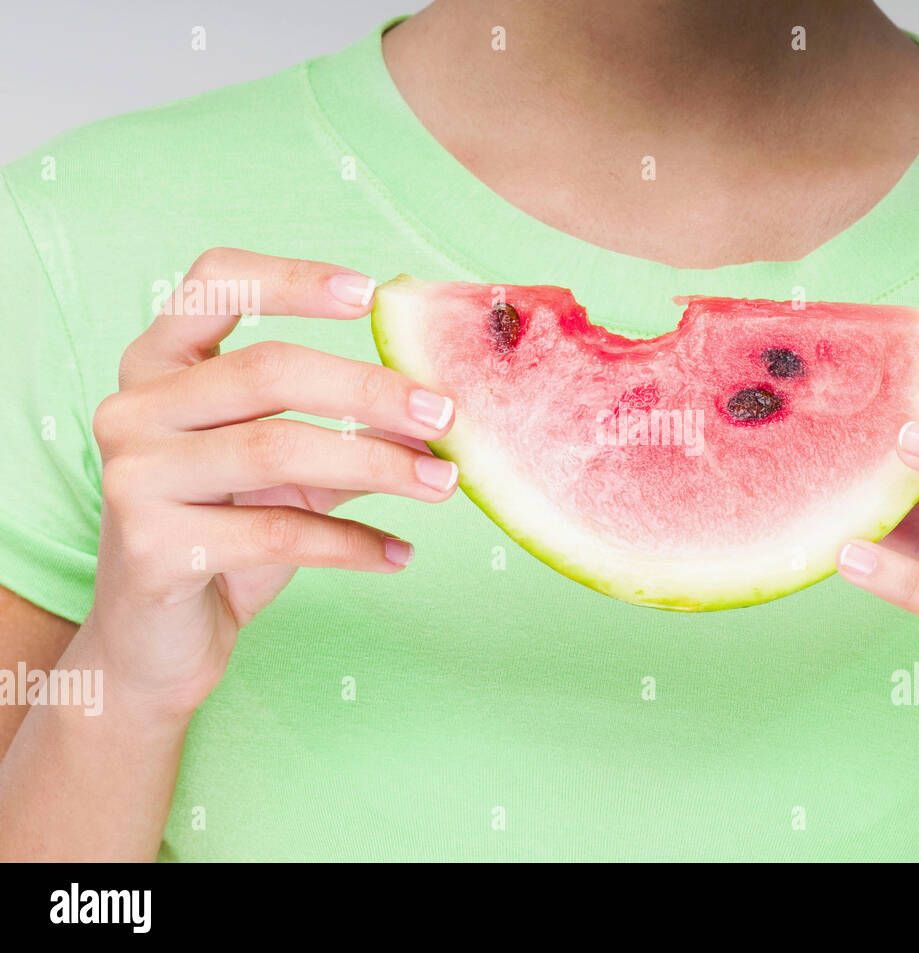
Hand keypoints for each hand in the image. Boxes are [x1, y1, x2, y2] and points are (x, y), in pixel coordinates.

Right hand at [86, 248, 458, 717]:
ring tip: (443, 484)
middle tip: (446, 415)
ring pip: (277, 449)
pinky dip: (351, 544)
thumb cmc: (228, 537)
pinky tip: (399, 555)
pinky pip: (277, 533)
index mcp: (159, 366)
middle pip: (267, 370)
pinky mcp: (151, 548)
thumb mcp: (290, 474)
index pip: (214, 283)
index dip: (293, 279)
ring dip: (378, 465)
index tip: (371, 293)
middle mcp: (133, 409)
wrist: (157, 644)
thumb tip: (437, 409)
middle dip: (370, 390)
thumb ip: (348, 432)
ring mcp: (133, 476)